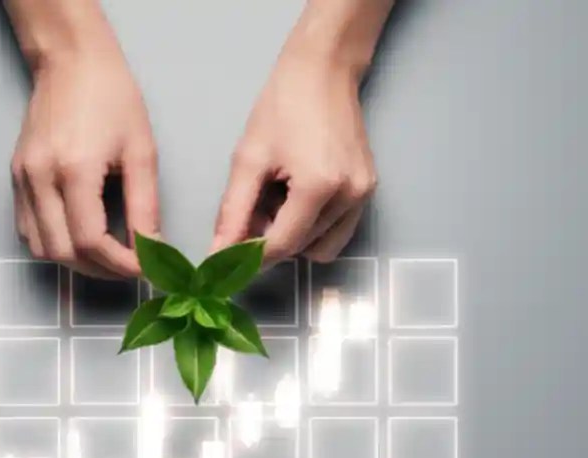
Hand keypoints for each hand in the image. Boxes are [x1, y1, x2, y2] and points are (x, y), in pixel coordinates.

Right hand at [10, 50, 157, 277]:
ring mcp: (23, 178)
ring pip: (41, 247)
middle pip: (63, 252)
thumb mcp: (141, 151)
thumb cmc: (111, 97)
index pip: (90, 241)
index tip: (144, 268)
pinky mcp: (17, 177)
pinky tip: (80, 238)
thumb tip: (151, 248)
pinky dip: (55, 244)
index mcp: (74, 169)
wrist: (71, 61)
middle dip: (99, 270)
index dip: (119, 264)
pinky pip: (28, 229)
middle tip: (129, 267)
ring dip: (75, 262)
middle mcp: (40, 177)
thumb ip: (145, 206)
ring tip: (107, 257)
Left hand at [212, 52, 376, 263]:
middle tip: (251, 210)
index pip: (282, 244)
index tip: (228, 256)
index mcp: (319, 186)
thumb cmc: (283, 105)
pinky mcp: (368, 191)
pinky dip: (312, 227)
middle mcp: (349, 197)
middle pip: (301, 247)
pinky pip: (337, 231)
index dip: (251, 256)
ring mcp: (363, 195)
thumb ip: (233, 211)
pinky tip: (297, 198)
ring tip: (277, 200)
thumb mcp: (249, 157)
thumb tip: (219, 254)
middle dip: (270, 240)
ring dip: (293, 236)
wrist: (323, 71)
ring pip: (321, 247)